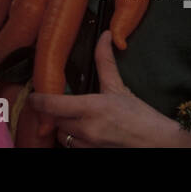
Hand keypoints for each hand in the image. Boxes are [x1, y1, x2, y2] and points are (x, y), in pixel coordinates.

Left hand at [26, 31, 190, 147]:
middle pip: (54, 120)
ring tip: (75, 119)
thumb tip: (104, 36)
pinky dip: (74, 139)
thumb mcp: (119, 87)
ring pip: (62, 136)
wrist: (158, 143)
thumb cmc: (140, 116)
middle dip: (55, 112)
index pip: (52, 105)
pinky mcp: (92, 155)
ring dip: (64, 127)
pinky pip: (72, 147)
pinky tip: (84, 131)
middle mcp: (87, 129)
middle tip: (60, 104)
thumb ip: (105, 61)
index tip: (32, 96)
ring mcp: (89, 145)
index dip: (38, 100)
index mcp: (92, 108)